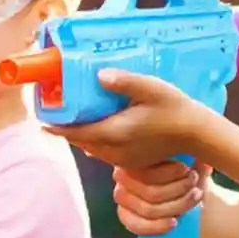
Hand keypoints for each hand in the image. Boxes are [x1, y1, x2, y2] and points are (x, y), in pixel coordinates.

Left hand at [45, 68, 209, 169]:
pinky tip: (97, 126)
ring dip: (80, 135)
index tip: (41, 119)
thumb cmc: (175, 108)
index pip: (76, 133)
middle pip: (80, 142)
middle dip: (66, 129)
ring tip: (72, 118)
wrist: (197, 134)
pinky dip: (94, 140)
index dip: (56, 127)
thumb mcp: (150, 88)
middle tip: (55, 113)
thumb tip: (99, 75)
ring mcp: (123, 159)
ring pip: (91, 148)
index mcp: (115, 133)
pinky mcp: (131, 162)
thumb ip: (124, 81)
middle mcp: (115, 151)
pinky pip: (104, 152)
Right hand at [113, 161, 210, 235]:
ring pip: (149, 209)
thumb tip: (202, 162)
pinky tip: (174, 222)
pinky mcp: (125, 215)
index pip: (147, 170)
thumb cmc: (185, 170)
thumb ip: (193, 159)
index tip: (189, 171)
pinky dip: (158, 226)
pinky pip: (138, 225)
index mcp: (135, 156)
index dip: (170, 173)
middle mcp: (122, 175)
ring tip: (194, 199)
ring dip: (177, 206)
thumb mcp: (190, 160)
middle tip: (195, 188)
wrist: (185, 189)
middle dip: (178, 191)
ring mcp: (122, 197)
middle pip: (150, 192)